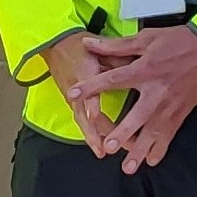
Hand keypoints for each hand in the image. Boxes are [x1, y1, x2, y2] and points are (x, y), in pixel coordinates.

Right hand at [39, 34, 121, 159]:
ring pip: (82, 120)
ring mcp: (71, 97)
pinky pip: (81, 120)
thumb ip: (119, 59)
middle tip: (115, 144)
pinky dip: (89, 134)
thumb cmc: (80, 45)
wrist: (55, 44)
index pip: (87, 90)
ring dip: (93, 137)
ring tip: (103, 152)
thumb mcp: (100, 47)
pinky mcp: (71, 101)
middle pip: (85, 113)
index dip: (91, 104)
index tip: (96, 117)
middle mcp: (76, 88)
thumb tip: (141, 68)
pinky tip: (98, 146)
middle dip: (100, 130)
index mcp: (85, 72)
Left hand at [76, 26, 196, 173]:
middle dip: (122, 133)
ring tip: (128, 166)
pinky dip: (161, 148)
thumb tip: (87, 44)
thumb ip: (116, 46)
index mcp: (144, 70)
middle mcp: (156, 91)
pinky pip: (170, 133)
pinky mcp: (183, 111)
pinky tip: (152, 160)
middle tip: (108, 146)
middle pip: (136, 116)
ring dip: (140, 150)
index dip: (91, 87)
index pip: (112, 80)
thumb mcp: (147, 38)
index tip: (73, 95)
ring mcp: (171, 104)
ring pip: (153, 132)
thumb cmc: (181, 40)